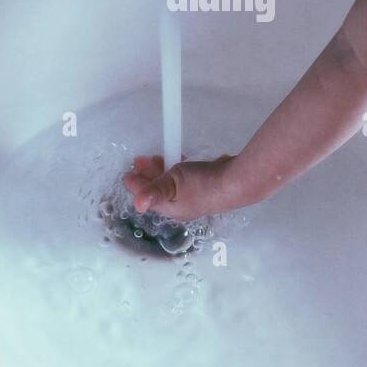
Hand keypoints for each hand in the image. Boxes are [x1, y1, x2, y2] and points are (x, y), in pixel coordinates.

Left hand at [122, 153, 242, 220]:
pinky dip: (176, 170)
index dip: (136, 183)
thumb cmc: (204, 185)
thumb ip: (154, 190)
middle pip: (158, 190)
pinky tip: (179, 161)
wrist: (237, 182)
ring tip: (157, 158)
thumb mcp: (173, 183)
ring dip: (162, 171)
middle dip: (148, 175)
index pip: (147, 197)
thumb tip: (137, 204)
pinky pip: (184, 179)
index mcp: (170, 208)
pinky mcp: (205, 187)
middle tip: (140, 160)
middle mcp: (181, 206)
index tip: (129, 171)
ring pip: (171, 184)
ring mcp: (194, 197)